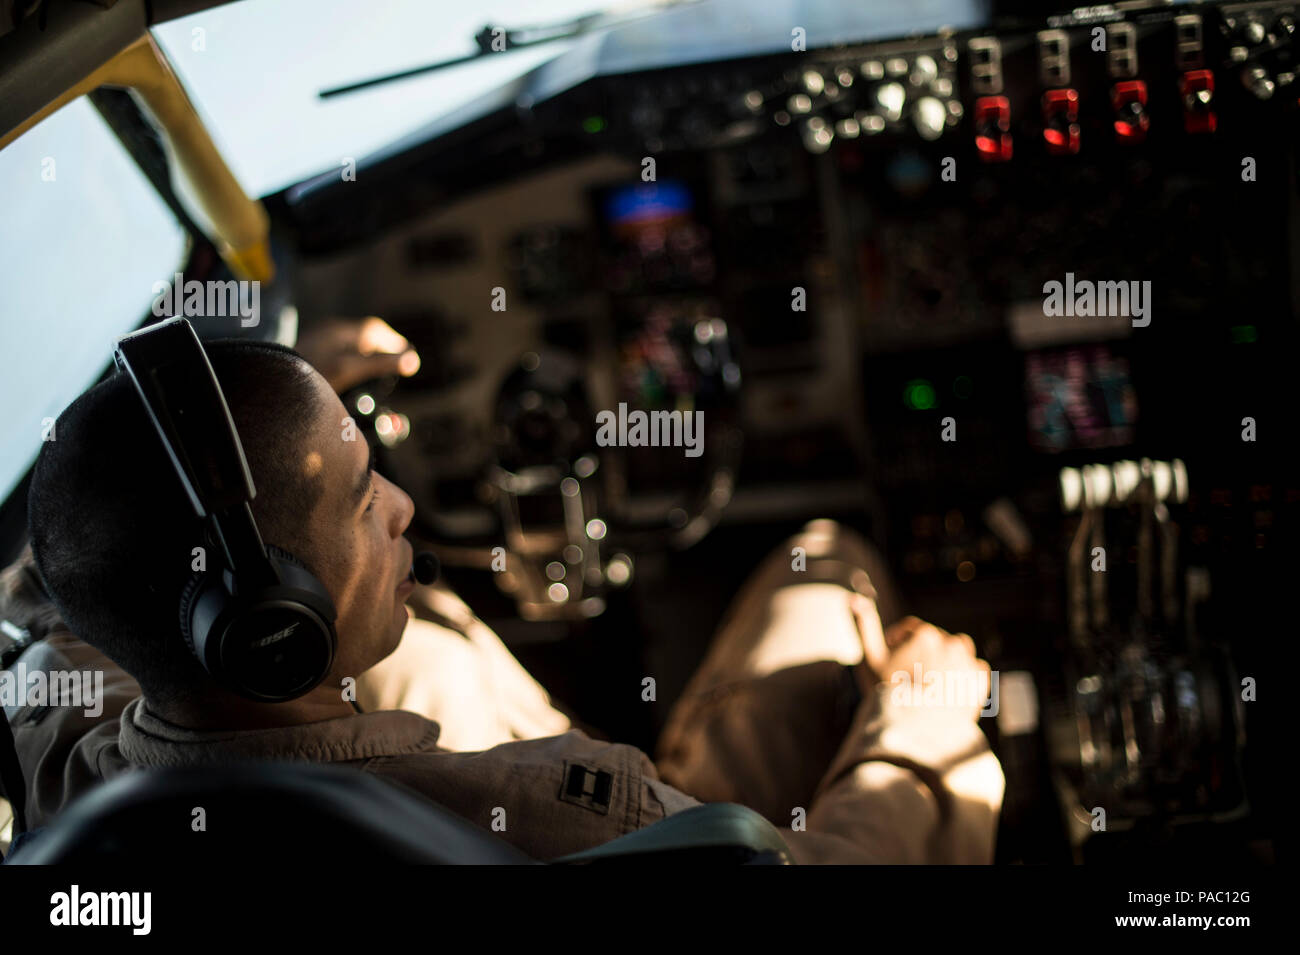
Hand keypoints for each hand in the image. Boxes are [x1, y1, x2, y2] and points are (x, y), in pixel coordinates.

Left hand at [294, 316, 420, 393]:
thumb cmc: (308, 375)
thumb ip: (381, 363)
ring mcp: (315, 344)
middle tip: (398, 362)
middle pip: (362, 336)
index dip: (394, 341)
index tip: (408, 356)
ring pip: (349, 346)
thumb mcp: (349, 369)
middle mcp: (326, 332)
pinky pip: (336, 355)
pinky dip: (352, 362)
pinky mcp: (308, 357)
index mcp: (337, 330)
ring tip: (379, 371)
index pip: (373, 329)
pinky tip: (352, 377)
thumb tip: (412, 360)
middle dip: (382, 347)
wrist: (269, 385)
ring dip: (367, 355)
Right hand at [851, 606, 990, 722]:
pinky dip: (963, 677)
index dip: (898, 644)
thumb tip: (852, 598)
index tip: (892, 662)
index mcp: (924, 633)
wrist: (914, 732)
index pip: (911, 630)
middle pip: (934, 642)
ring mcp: (967, 662)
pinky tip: (947, 691)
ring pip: (956, 653)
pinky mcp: (980, 681)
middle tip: (910, 680)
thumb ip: (864, 625)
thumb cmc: (887, 694)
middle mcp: (950, 642)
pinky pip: (973, 671)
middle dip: (923, 655)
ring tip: (931, 684)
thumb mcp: (869, 658)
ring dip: (946, 662)